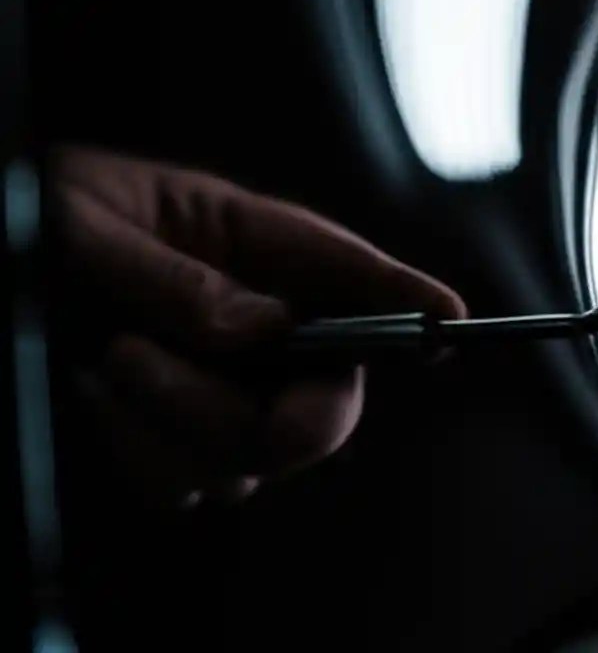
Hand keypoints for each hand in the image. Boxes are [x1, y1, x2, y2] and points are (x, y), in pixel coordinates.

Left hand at [52, 146, 464, 507]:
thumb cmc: (45, 216)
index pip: (357, 278)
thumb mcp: (89, 226)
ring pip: (253, 458)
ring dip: (162, 422)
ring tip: (99, 360)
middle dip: (248, 414)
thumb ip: (177, 279)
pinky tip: (98, 394)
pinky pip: (191, 484)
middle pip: (325, 409)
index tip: (447, 323)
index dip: (409, 304)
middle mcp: (266, 327)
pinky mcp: (187, 442)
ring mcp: (233, 391)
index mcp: (258, 249)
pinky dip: (137, 451)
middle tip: (135, 359)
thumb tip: (266, 332)